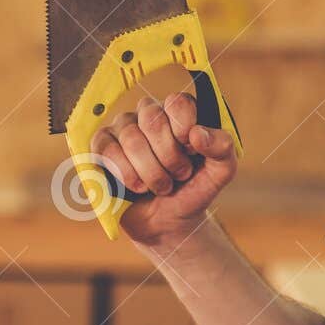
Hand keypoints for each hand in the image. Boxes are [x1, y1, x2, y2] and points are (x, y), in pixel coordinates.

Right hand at [91, 91, 237, 250]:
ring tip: (161, 186)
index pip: (177, 101)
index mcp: (179, 113)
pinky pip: (106, 148)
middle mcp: (150, 114)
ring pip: (131, 137)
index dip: (184, 128)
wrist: (169, 222)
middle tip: (179, 175)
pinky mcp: (102, 146)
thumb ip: (222, 148)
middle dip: (169, 157)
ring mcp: (124, 129)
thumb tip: (197, 133)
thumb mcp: (221, 172)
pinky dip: (126, 173)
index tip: (191, 151)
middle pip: (153, 119)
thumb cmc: (194, 190)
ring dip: (151, 172)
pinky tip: (137, 186)